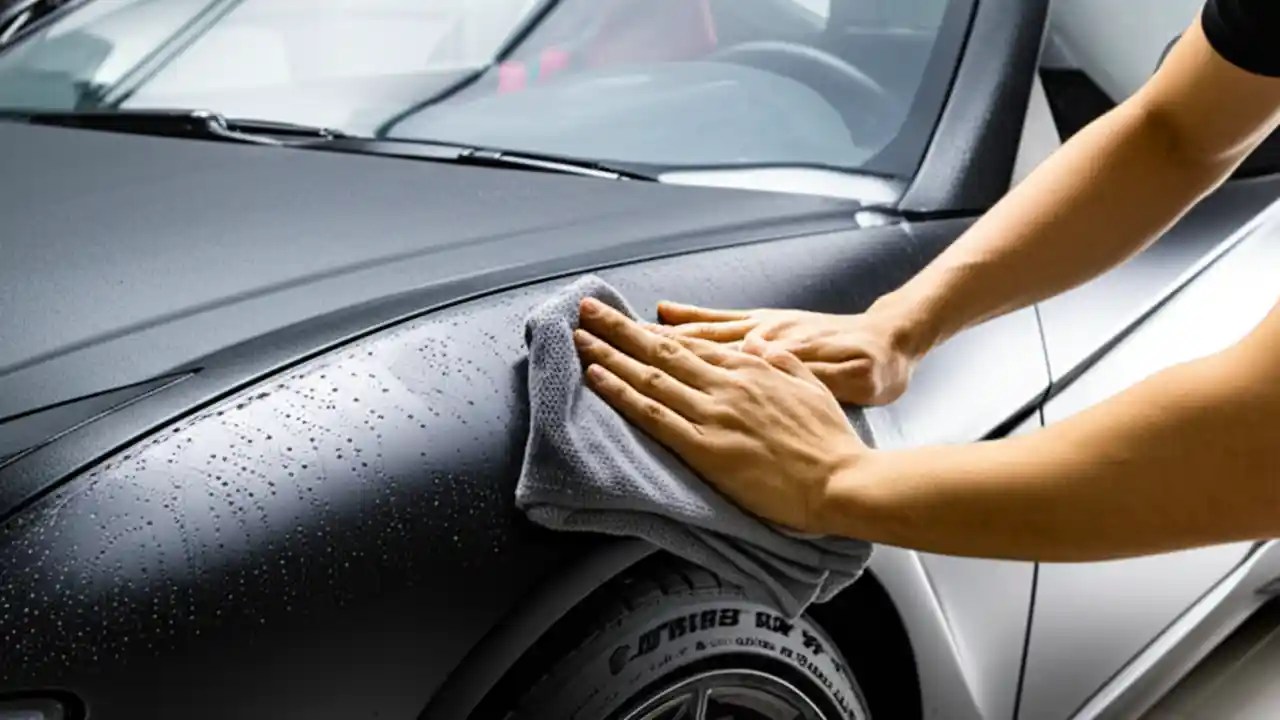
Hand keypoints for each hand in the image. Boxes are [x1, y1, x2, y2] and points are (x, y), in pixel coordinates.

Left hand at [574, 296, 868, 531]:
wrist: (840, 480)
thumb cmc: (829, 440)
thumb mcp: (810, 385)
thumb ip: (781, 363)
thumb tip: (757, 348)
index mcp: (750, 368)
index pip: (690, 345)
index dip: (652, 332)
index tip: (626, 320)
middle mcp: (726, 384)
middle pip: (661, 350)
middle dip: (619, 328)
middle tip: (587, 310)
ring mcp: (713, 414)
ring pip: (648, 377)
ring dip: (609, 354)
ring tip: (578, 337)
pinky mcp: (705, 447)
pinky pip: (653, 415)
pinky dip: (620, 393)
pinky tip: (596, 377)